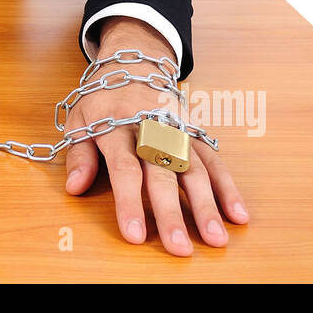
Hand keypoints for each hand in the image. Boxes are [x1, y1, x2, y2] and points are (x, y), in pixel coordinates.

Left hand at [63, 17, 249, 255]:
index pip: (124, 169)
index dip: (130, 202)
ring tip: (216, 239)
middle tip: (180, 248)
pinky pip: (214, 160)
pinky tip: (238, 214)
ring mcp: (177, 131)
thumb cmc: (102, 101)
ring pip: (194, 169)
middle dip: (172, 212)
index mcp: (117, 127)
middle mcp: (151, 130)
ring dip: (207, 205)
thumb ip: (79, 156)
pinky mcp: (195, 133)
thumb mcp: (79, 121)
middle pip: (163, 174)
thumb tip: (74, 188)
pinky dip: (227, 187)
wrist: (135, 64)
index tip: (135, 235)